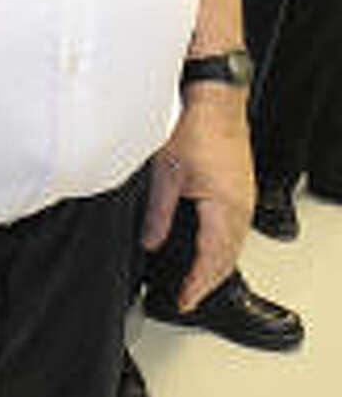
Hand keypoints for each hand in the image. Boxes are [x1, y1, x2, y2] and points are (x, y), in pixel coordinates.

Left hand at [142, 85, 254, 310]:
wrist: (214, 96)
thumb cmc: (194, 124)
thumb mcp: (165, 172)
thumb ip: (157, 213)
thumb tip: (151, 242)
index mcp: (224, 207)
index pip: (212, 260)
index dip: (197, 285)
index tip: (184, 300)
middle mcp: (240, 206)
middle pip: (228, 257)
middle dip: (209, 281)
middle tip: (189, 297)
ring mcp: (244, 196)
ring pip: (235, 244)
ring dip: (218, 265)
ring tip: (197, 280)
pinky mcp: (242, 185)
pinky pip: (237, 227)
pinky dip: (224, 244)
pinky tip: (210, 246)